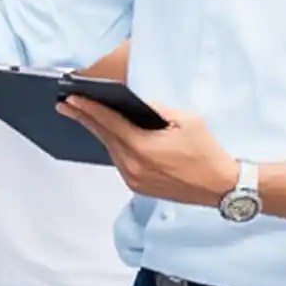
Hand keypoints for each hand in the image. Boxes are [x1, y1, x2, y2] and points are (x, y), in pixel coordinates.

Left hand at [56, 96, 238, 207]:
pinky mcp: (138, 187)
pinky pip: (119, 161)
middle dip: (83, 118)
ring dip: (97, 132)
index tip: (71, 98)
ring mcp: (134, 178)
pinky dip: (112, 146)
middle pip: (103, 136)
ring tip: (82, 116)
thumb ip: (157, 109)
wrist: (220, 186)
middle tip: (64, 105)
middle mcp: (133, 165)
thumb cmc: (206, 151)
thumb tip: (136, 104)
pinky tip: (107, 135)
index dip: (88, 108)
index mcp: (142, 146)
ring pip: (110, 149)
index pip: (108, 122)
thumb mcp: (186, 120)